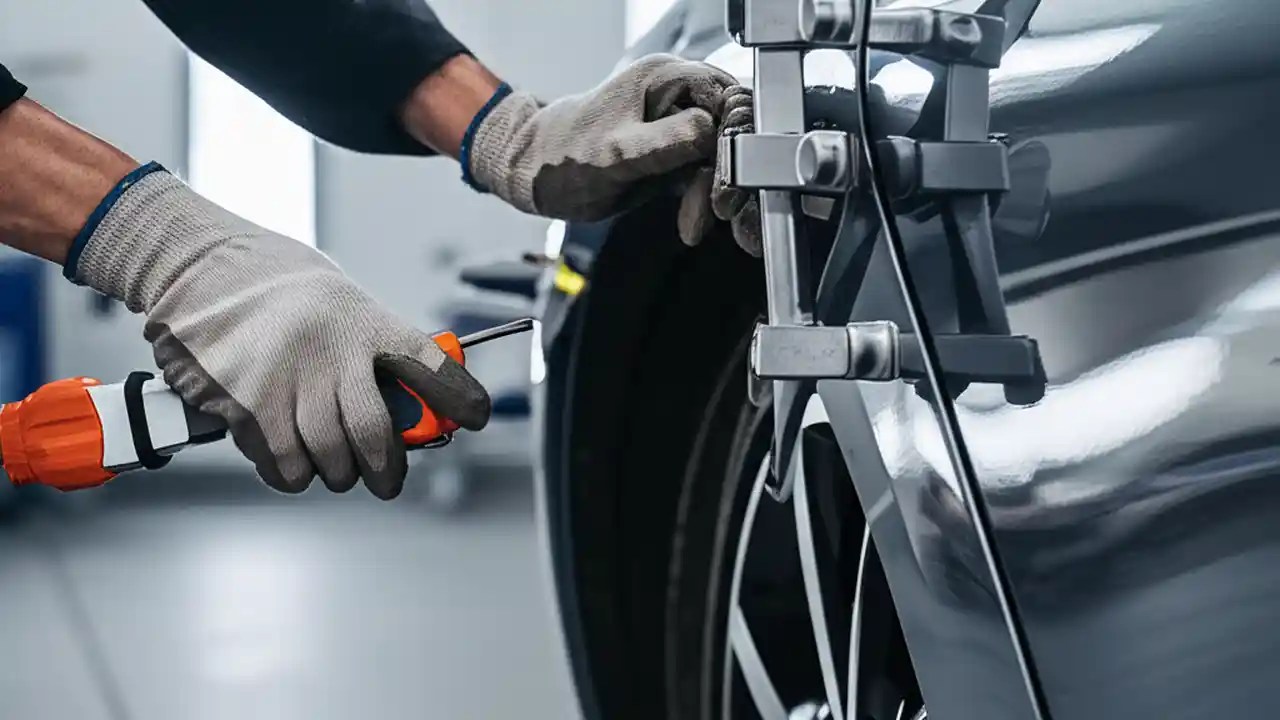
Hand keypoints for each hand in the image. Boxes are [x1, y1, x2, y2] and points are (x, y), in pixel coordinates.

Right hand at [72, 171, 489, 498]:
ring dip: (335, 473)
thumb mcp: (338, 305)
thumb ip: (369, 355)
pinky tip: (289, 459)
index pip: (428, 362)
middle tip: (386, 481)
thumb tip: (405, 414)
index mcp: (364, 321)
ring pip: (330, 459)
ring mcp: (288, 379)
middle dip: (387, 471)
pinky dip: (293, 474)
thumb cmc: (277, 291)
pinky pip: (285, 464)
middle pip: (376, 435)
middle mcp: (332, 350)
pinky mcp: (245, 404)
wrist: (200, 266)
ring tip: (330, 464)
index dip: (459, 395)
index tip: (479, 416)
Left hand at [467, 54, 737, 225]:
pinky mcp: (675, 151)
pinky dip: (705, 200)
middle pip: (734, 129)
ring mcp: (678, 122)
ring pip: (725, 155)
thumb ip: (665, 142)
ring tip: (699, 224)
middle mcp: (678, 94)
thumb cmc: (563, 159)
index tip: (727, 185)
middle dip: (733, 175)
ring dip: (720, 194)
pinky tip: (692, 224)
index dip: (736, 142)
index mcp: (666, 78)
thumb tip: (711, 133)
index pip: (729, 101)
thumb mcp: (616, 155)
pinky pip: (706, 173)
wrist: (536, 175)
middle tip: (722, 212)